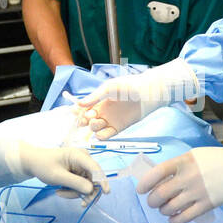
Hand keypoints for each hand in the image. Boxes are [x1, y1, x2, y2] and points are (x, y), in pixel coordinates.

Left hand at [17, 143, 107, 196]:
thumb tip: (91, 190)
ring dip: (75, 193)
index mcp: (79, 155)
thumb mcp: (57, 176)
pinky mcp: (79, 174)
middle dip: (85, 192)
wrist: (34, 163)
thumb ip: (75, 183)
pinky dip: (72, 191)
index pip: (95, 168)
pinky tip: (61, 191)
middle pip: (94, 179)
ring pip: (87, 185)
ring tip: (60, 193)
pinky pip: (81, 186)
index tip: (106, 193)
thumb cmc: (43, 165)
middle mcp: (84, 160)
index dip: (102, 180)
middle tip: (81, 204)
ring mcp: (82, 167)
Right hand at [75, 60, 197, 139]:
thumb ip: (94, 97)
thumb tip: (78, 104)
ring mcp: (110, 120)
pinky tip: (101, 131)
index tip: (75, 111)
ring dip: (93, 127)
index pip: (83, 109)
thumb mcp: (108, 88)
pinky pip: (106, 136)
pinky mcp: (119, 128)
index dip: (77, 112)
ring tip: (98, 121)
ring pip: (95, 129)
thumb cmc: (128, 86)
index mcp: (98, 101)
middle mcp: (103, 112)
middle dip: (83, 121)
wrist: (147, 93)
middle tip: (87, 118)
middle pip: (87, 121)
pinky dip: (101, 136)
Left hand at [137, 146, 222, 222]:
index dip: (144, 183)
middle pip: (159, 194)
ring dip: (163, 211)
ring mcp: (198, 192)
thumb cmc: (220, 159)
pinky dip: (175, 220)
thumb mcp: (196, 155)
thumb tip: (160, 180)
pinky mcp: (208, 205)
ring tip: (165, 209)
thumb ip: (178, 166)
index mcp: (184, 161)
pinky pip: (184, 218)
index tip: (141, 190)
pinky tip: (174, 218)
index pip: (156, 173)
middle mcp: (189, 177)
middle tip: (153, 202)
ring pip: (169, 208)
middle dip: (152, 201)